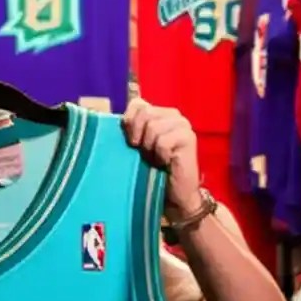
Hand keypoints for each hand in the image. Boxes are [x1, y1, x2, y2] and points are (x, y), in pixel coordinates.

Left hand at [121, 98, 203, 216]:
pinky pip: (162, 142)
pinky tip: (166, 163)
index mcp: (159, 113)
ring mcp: (183, 125)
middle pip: (145, 113)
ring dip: (150, 149)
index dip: (129, 122)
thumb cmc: (151, 171)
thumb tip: (111, 119)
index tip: (131, 143)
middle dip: (139, 136)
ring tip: (157, 159)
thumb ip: (130, 129)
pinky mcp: (189, 138)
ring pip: (153, 127)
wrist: (172, 196)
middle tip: (145, 154)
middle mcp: (173, 115)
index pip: (138, 104)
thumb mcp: (137, 147)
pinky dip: (159, 156)